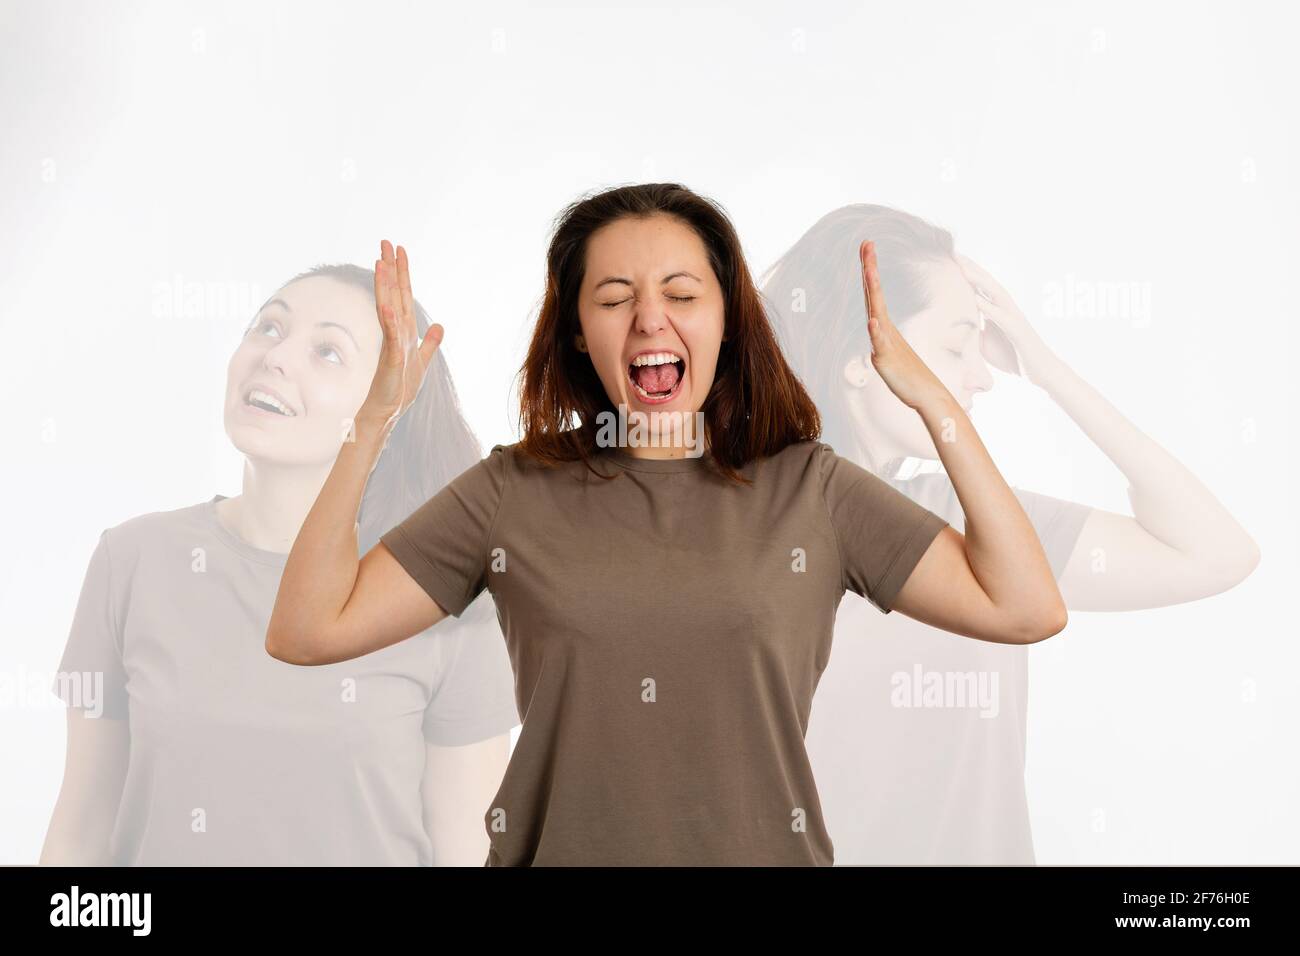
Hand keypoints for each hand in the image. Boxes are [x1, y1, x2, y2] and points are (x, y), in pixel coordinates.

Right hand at [358, 239, 443, 433]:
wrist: (385, 413)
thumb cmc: (399, 390)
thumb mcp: (422, 362)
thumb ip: (430, 343)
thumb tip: (440, 326)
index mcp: (404, 330)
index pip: (402, 295)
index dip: (402, 273)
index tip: (399, 250)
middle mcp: (396, 332)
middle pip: (393, 294)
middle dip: (390, 269)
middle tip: (385, 242)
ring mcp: (392, 344)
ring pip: (388, 308)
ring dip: (384, 285)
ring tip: (380, 262)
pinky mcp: (391, 359)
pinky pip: (391, 336)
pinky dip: (389, 319)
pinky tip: (387, 304)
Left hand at [859, 240, 950, 412]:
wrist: (928, 395)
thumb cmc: (910, 376)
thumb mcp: (889, 353)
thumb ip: (882, 339)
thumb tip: (876, 329)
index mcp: (884, 326)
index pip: (873, 293)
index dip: (869, 269)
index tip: (867, 246)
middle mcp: (885, 330)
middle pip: (874, 295)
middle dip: (870, 268)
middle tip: (867, 243)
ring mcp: (887, 343)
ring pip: (877, 313)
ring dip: (873, 292)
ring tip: (869, 270)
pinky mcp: (888, 360)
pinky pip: (881, 345)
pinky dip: (877, 333)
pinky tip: (873, 321)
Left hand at [955, 253, 1050, 385]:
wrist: (1039, 371)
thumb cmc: (1012, 356)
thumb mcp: (984, 343)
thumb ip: (971, 331)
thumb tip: (952, 328)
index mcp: (996, 311)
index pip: (979, 288)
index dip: (965, 274)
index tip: (947, 260)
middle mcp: (1006, 309)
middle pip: (987, 284)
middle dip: (971, 268)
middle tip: (954, 253)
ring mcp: (1014, 317)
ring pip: (996, 294)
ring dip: (980, 280)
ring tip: (963, 268)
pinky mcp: (1018, 331)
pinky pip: (1003, 317)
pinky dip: (989, 308)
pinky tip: (976, 300)